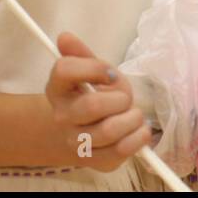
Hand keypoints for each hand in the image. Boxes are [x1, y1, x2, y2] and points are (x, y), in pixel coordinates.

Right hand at [44, 32, 150, 172]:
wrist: (81, 131)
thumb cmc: (91, 94)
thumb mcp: (89, 71)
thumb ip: (81, 54)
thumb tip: (64, 36)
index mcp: (57, 89)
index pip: (64, 70)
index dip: (94, 68)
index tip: (110, 73)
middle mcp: (62, 117)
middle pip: (91, 105)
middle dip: (119, 98)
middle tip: (125, 97)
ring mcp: (76, 142)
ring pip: (108, 131)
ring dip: (132, 118)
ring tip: (133, 114)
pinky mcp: (95, 161)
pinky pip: (120, 152)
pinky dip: (138, 138)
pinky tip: (139, 130)